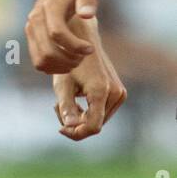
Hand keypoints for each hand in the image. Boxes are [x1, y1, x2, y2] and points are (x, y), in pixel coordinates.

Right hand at [26, 0, 98, 72]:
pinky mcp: (30, 38)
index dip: (75, 46)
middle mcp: (35, 20)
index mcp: (49, 7)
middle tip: (85, 55)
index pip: (57, 33)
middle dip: (70, 59)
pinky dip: (54, 67)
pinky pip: (39, 62)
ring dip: (62, 66)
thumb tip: (86, 15)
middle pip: (48, 52)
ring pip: (42, 61)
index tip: (91, 48)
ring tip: (77, 58)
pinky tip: (68, 59)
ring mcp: (30, 30)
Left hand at [51, 20, 125, 139]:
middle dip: (75, 122)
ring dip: (81, 116)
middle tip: (57, 106)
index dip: (76, 133)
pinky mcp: (119, 93)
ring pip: (99, 119)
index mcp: (101, 92)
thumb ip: (66, 107)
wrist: (83, 44)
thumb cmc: (69, 64)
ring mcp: (120, 93)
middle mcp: (115, 94)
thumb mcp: (63, 85)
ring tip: (65, 101)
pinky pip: (102, 112)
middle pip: (95, 124)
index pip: (93, 126)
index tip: (60, 129)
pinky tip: (75, 99)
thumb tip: (70, 127)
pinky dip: (88, 110)